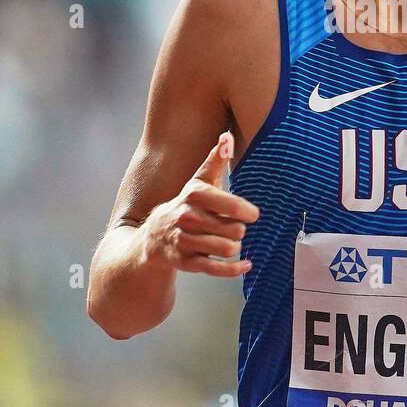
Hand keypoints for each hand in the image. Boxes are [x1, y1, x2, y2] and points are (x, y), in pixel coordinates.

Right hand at [141, 132, 258, 277]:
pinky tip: (245, 265)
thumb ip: (215, 160)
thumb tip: (227, 137)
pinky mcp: (187, 263)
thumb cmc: (186, 205)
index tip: (252, 214)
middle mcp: (189, 218)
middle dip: (239, 230)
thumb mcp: (199, 181)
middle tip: (232, 228)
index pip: (232, 206)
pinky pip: (217, 269)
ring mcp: (186, 241)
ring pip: (228, 249)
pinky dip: (235, 269)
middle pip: (235, 230)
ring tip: (229, 241)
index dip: (247, 212)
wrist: (155, 235)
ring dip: (235, 247)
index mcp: (195, 195)